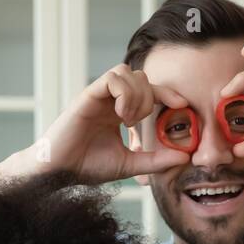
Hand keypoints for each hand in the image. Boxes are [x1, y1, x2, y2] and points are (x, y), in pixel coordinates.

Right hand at [14, 65, 192, 182]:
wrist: (59, 171)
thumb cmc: (87, 167)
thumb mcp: (129, 165)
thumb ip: (155, 160)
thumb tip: (184, 156)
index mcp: (119, 111)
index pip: (149, 90)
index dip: (168, 93)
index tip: (183, 105)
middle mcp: (110, 99)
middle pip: (141, 76)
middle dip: (151, 96)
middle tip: (139, 122)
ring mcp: (98, 95)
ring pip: (127, 72)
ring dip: (136, 95)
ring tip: (128, 120)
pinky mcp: (87, 95)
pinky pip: (112, 78)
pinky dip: (123, 93)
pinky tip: (120, 115)